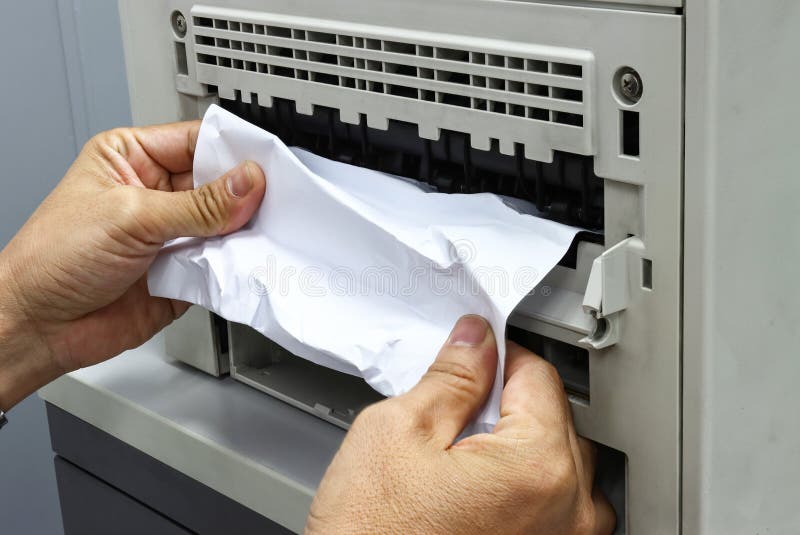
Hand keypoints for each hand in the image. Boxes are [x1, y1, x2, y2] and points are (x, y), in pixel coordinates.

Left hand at [0, 122, 265, 409]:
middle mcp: (156, 194)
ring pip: (225, 225)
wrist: (39, 326)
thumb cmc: (52, 258)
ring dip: (240, 231)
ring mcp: (171, 234)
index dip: (232, 149)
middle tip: (270, 200)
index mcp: (134, 159)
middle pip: (219, 184)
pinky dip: (234, 264)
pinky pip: (221, 263)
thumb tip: (246, 183)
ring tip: (257, 233)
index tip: (264, 161)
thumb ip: (197, 204)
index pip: (197, 141)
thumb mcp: (130, 216)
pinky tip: (242, 261)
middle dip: (243, 194)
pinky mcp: (183, 272)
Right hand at [307, 315, 614, 534]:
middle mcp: (569, 510)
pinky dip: (522, 483)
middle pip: (553, 416)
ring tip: (460, 457)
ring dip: (518, 444)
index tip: (473, 359)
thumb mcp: (397, 432)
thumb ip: (451, 378)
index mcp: (537, 467)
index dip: (497, 357)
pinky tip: (474, 489)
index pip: (538, 375)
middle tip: (453, 412)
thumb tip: (476, 342)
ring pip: (558, 458)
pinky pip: (555, 501)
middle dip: (507, 404)